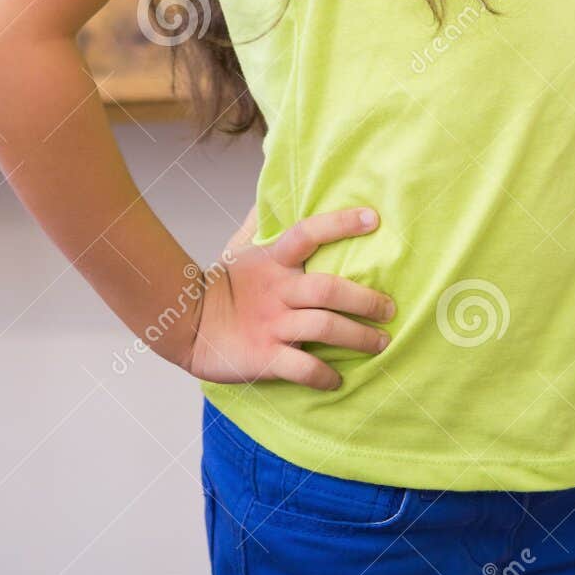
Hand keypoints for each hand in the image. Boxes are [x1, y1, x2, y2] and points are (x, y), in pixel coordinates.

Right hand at [182, 204, 395, 389]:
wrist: (184, 325)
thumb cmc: (222, 286)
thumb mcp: (238, 248)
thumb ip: (260, 223)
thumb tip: (272, 193)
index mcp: (272, 262)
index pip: (308, 233)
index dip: (340, 223)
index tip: (373, 218)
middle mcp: (277, 292)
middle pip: (329, 289)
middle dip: (365, 300)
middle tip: (390, 309)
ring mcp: (272, 325)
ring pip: (324, 328)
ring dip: (359, 338)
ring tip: (381, 344)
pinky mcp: (265, 357)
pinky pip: (303, 368)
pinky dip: (324, 376)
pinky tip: (337, 380)